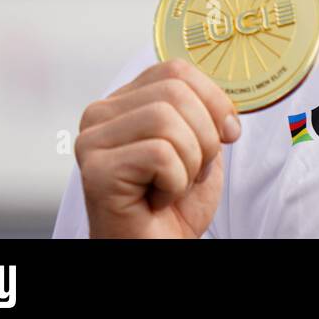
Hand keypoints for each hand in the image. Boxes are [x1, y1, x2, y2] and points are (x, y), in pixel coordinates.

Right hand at [75, 58, 241, 237]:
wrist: (158, 249)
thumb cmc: (176, 204)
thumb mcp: (200, 142)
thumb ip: (204, 108)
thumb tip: (226, 95)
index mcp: (125, 100)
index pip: (176, 69)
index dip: (213, 100)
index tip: (225, 134)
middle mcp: (100, 114)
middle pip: (175, 91)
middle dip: (204, 135)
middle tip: (192, 171)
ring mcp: (92, 142)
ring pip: (166, 120)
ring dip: (190, 162)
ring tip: (173, 186)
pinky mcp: (95, 171)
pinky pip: (160, 155)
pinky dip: (175, 183)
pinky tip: (156, 200)